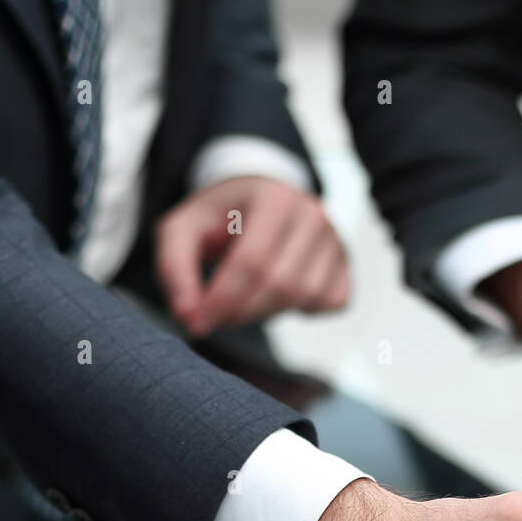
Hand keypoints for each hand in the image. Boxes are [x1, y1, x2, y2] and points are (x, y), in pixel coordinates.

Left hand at [155, 176, 348, 336]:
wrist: (260, 199)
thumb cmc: (220, 218)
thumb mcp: (183, 229)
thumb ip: (175, 269)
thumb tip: (187, 316)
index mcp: (275, 198)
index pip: (253, 262)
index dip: (223, 300)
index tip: (197, 322)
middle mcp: (315, 216)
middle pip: (280, 286)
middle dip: (241, 311)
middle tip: (215, 315)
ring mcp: (337, 243)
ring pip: (303, 299)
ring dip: (267, 311)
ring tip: (245, 295)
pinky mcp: (346, 268)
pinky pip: (326, 305)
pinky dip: (299, 310)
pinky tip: (278, 292)